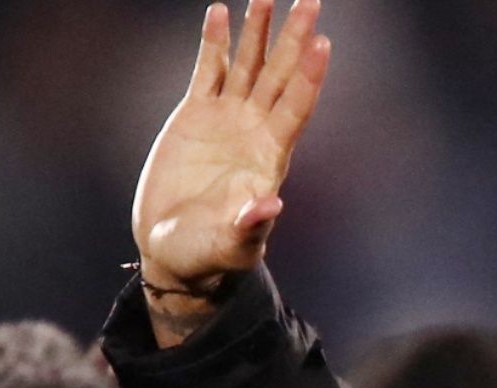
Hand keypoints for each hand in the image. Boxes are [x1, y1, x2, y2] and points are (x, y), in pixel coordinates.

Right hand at [131, 0, 332, 330]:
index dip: (308, 78)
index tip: (323, 45)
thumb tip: (271, 205)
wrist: (174, 246)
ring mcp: (227, 119)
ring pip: (247, 65)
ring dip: (258, 31)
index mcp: (270, 158)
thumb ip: (250, 227)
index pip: (295, 109)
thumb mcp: (230, 245)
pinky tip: (219, 12)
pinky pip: (207, 70)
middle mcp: (255, 131)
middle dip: (294, 39)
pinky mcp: (195, 114)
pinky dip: (213, 43)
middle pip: (279, 76)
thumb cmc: (208, 253)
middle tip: (311, 1)